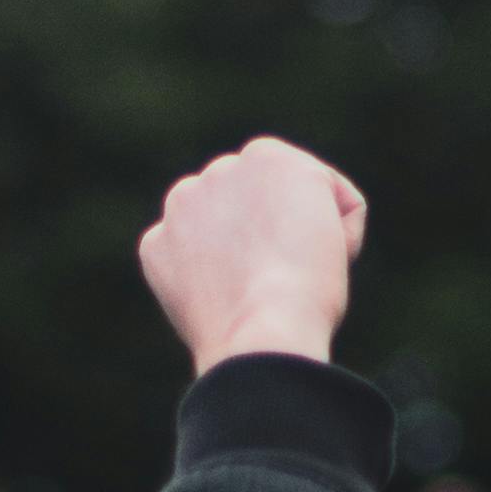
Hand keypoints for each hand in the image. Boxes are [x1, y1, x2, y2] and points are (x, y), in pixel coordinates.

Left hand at [138, 139, 364, 374]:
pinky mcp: (155, 244)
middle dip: (265, 225)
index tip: (323, 256)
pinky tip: (217, 296)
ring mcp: (181, 205)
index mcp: (270, 155)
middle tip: (285, 274)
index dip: (325, 223)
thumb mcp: (335, 229)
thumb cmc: (312, 288)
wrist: (264, 336)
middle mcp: (220, 168)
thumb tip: (268, 223)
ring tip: (249, 286)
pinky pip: (180, 255)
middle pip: (253, 198)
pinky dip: (194, 273)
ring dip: (227, 242)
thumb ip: (300, 208)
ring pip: (211, 221)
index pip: (302, 185)